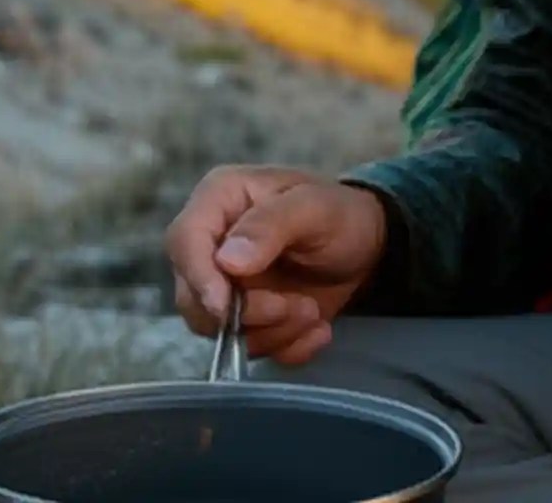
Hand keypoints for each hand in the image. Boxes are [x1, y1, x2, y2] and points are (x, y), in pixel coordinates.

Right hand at [165, 165, 387, 364]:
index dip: (199, 278)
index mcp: (219, 202)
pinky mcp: (249, 320)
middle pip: (194, 298)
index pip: (184, 242)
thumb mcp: (313, 207)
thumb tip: (227, 261)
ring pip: (222, 332)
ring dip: (274, 332)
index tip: (225, 305)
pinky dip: (288, 347)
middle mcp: (212, 247)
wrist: (368, 245)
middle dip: (249, 313)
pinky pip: (254, 349)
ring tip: (313, 311)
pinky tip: (319, 329)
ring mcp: (227, 288)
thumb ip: (271, 225)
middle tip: (300, 306)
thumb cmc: (338, 212)